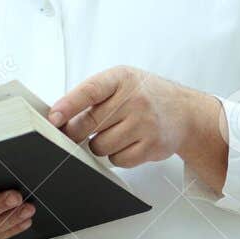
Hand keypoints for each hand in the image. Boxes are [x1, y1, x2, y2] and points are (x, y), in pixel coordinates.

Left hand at [48, 66, 226, 177]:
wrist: (186, 112)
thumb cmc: (146, 96)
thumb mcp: (123, 83)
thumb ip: (93, 95)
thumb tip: (60, 119)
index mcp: (122, 78)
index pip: (89, 91)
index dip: (68, 105)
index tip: (53, 118)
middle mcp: (134, 99)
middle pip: (88, 124)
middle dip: (76, 133)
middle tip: (77, 133)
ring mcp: (144, 123)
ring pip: (99, 146)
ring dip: (99, 145)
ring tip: (115, 133)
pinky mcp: (151, 145)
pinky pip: (117, 160)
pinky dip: (117, 156)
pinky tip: (128, 143)